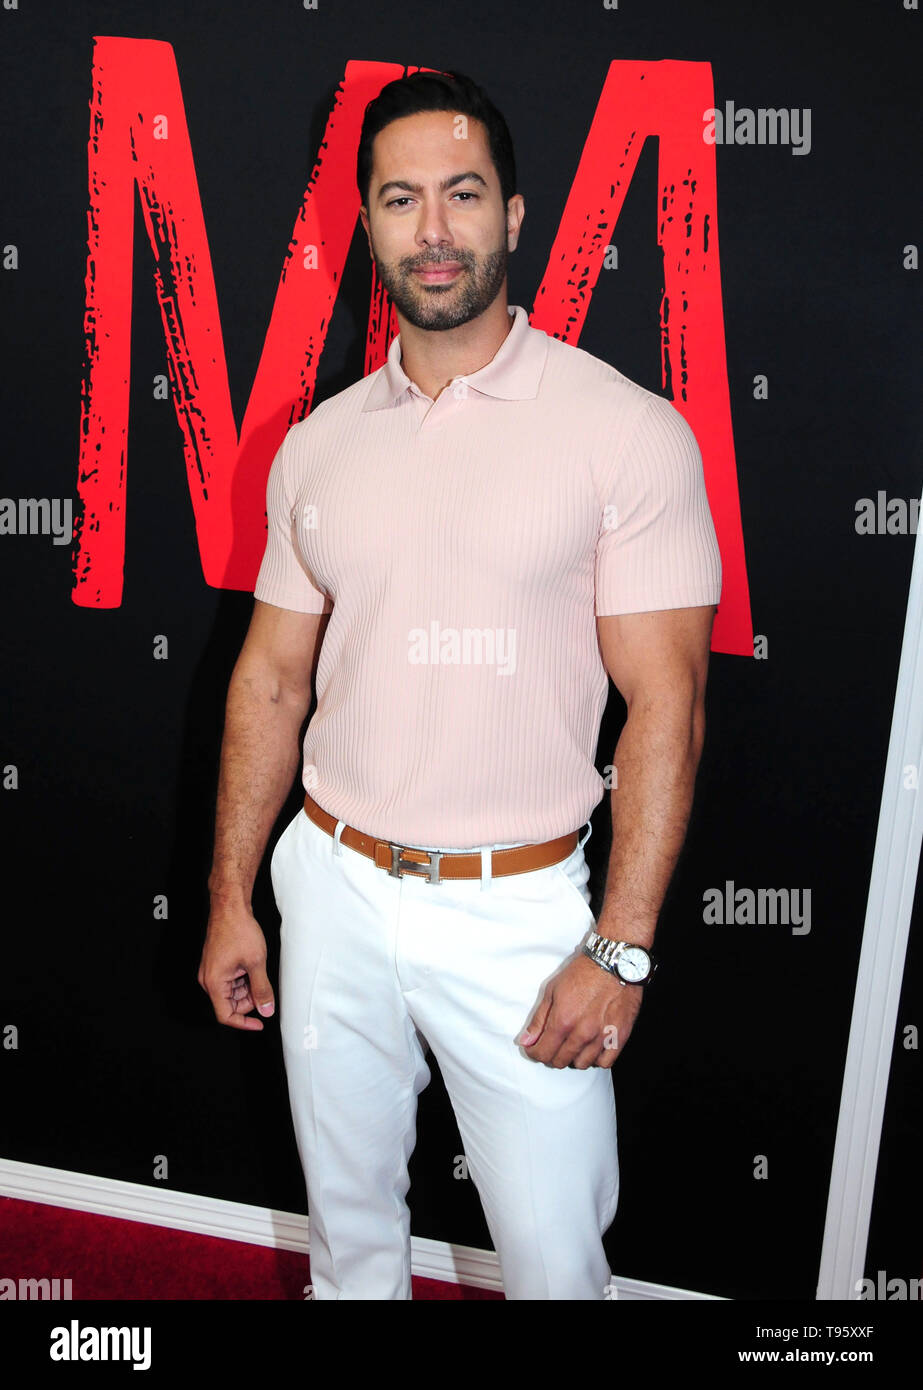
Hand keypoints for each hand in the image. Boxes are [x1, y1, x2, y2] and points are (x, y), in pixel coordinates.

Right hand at [198, 902, 274, 1030]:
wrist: (230, 907)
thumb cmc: (238, 930)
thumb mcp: (256, 963)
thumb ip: (261, 989)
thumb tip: (266, 1009)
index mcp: (214, 982)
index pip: (226, 1015)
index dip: (244, 1023)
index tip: (260, 1023)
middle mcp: (208, 979)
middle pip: (230, 1004)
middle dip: (249, 1000)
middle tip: (264, 986)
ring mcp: (211, 971)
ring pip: (232, 992)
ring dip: (247, 987)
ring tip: (257, 969)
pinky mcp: (216, 964)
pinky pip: (230, 980)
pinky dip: (243, 978)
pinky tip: (252, 965)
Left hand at [517, 953, 642, 1067]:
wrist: (613, 962)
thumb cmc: (583, 972)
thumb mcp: (552, 990)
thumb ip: (539, 1019)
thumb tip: (526, 1041)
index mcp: (563, 1020)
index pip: (542, 1053)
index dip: (534, 1053)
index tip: (534, 1048)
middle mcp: (583, 1033)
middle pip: (560, 1061)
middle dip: (551, 1056)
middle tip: (552, 1045)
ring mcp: (602, 1036)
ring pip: (582, 1064)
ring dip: (573, 1057)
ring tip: (572, 1044)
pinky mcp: (620, 1036)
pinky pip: (605, 1062)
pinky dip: (596, 1059)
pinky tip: (591, 1048)